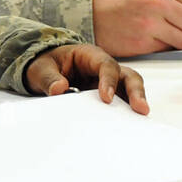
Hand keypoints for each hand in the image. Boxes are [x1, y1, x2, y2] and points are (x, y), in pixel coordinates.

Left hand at [24, 44, 148, 114]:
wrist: (45, 69)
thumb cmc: (46, 64)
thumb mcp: (41, 69)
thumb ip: (49, 78)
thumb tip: (59, 89)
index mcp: (89, 56)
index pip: (106, 65)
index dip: (109, 80)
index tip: (107, 98)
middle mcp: (103, 68)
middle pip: (127, 76)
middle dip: (136, 91)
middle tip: (140, 108)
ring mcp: (108, 82)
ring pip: (129, 89)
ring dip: (136, 103)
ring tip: (141, 120)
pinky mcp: (106, 96)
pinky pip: (121, 102)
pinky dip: (126, 112)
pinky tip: (128, 125)